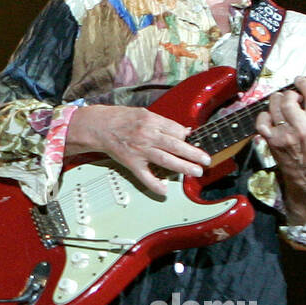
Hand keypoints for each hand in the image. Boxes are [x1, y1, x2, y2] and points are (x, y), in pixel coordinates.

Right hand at [64, 105, 209, 196]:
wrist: (99, 126)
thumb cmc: (122, 119)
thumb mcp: (144, 114)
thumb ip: (164, 123)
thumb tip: (183, 132)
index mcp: (151, 121)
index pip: (177, 131)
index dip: (188, 137)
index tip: (195, 142)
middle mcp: (147, 136)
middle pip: (175, 146)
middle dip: (193, 153)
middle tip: (206, 160)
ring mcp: (140, 151)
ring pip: (166, 160)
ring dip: (183, 167)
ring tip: (196, 171)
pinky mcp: (132, 163)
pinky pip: (145, 177)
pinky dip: (154, 185)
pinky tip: (164, 190)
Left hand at [254, 77, 305, 223]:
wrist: (304, 177)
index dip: (304, 83)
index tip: (300, 81)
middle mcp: (300, 128)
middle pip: (289, 98)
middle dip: (290, 94)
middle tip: (292, 98)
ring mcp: (284, 135)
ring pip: (274, 105)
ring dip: (277, 102)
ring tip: (282, 107)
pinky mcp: (271, 140)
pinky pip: (262, 119)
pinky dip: (264, 116)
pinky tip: (272, 119)